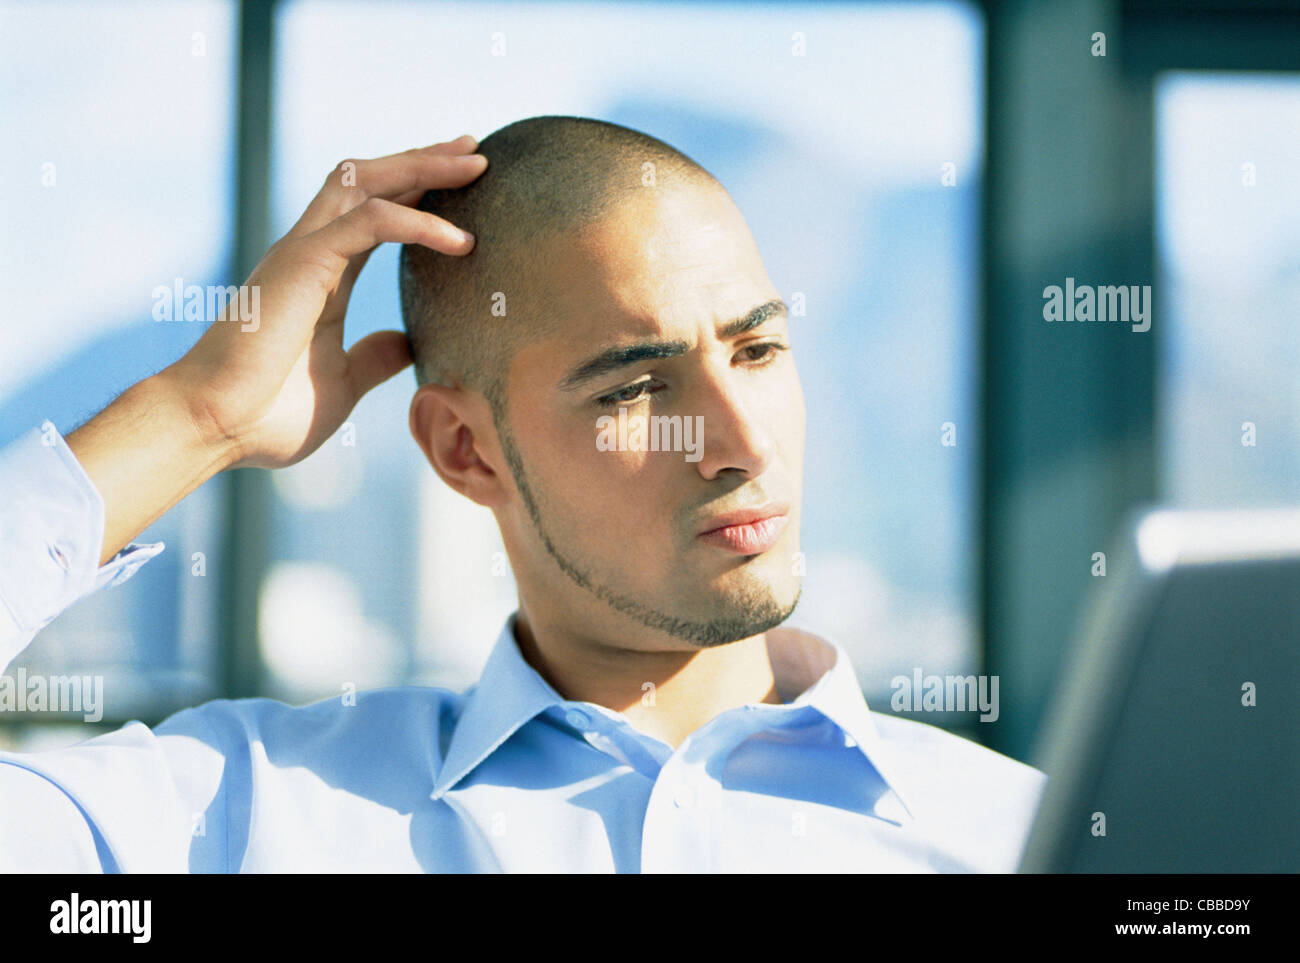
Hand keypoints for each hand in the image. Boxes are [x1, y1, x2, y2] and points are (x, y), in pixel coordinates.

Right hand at [167, 135, 487, 469]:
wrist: (214, 427)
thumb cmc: (265, 415)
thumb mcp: (342, 383)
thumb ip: (372, 358)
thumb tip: (406, 344)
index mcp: (320, 274)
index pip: (374, 212)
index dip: (417, 190)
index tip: (464, 181)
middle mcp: (309, 251)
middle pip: (371, 179)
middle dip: (425, 159)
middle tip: (477, 149)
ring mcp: (303, 252)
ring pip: (367, 181)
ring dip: (423, 167)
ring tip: (475, 163)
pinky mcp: (304, 263)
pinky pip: (371, 222)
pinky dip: (417, 222)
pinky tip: (459, 239)